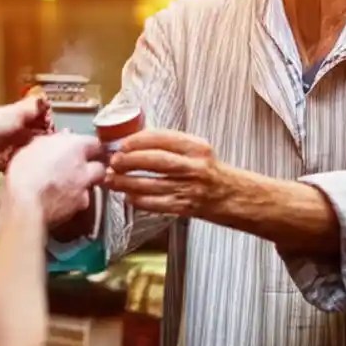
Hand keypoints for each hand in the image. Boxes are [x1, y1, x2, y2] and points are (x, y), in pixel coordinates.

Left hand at [0, 95, 52, 170]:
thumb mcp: (16, 112)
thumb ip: (32, 106)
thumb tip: (45, 98)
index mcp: (21, 117)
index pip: (41, 120)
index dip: (51, 126)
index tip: (61, 133)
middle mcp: (17, 132)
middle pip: (37, 137)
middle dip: (47, 143)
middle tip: (58, 149)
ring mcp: (10, 148)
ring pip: (30, 152)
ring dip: (37, 156)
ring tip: (49, 161)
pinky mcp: (4, 162)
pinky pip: (19, 165)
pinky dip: (25, 167)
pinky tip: (34, 170)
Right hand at [6, 133, 105, 225]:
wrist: (25, 203)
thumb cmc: (25, 170)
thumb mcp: (32, 147)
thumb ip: (50, 142)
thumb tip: (60, 138)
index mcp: (75, 146)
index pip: (95, 143)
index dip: (89, 147)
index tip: (82, 150)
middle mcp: (85, 167)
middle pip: (100, 167)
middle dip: (93, 169)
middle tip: (79, 170)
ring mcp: (84, 189)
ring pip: (91, 187)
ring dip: (83, 187)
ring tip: (67, 188)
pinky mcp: (78, 208)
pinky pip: (80, 203)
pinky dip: (73, 203)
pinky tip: (60, 203)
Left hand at [104, 130, 230, 217]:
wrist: (233, 196)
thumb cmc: (211, 171)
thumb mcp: (198, 150)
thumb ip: (173, 145)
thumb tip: (136, 142)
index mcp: (197, 147)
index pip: (163, 138)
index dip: (138, 140)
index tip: (123, 144)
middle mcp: (194, 166)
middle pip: (155, 160)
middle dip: (129, 160)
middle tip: (113, 161)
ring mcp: (189, 188)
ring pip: (152, 184)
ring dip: (127, 182)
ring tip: (113, 180)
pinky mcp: (185, 207)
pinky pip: (156, 204)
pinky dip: (139, 200)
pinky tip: (128, 197)